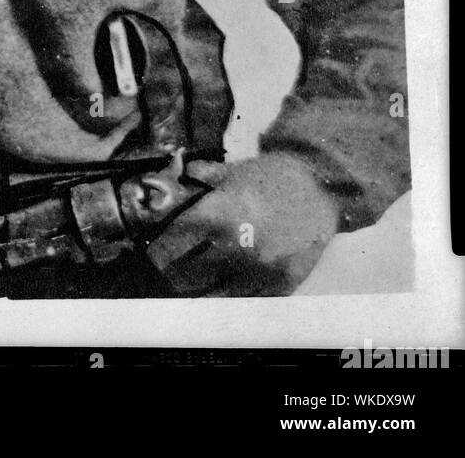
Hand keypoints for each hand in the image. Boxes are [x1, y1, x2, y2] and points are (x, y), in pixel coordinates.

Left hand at [145, 153, 339, 296]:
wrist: (325, 188)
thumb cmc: (275, 176)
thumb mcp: (235, 171)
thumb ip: (202, 177)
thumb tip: (172, 176)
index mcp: (221, 214)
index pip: (174, 239)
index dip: (157, 247)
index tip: (148, 251)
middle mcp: (237, 247)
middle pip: (187, 273)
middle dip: (172, 273)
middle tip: (165, 272)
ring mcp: (260, 271)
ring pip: (213, 295)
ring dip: (196, 292)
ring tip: (187, 288)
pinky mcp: (281, 285)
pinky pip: (246, 303)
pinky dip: (230, 299)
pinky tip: (220, 293)